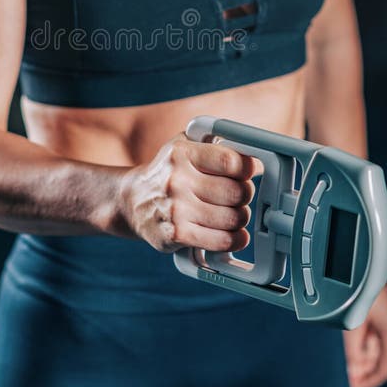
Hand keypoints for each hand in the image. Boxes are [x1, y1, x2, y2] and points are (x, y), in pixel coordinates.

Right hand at [117, 132, 256, 252]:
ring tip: (234, 213)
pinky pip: (221, 240)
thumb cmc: (168, 172)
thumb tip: (255, 159)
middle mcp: (177, 180)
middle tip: (240, 195)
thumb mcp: (184, 146)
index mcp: (182, 153)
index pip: (230, 160)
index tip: (249, 171)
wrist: (131, 200)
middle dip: (245, 194)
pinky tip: (235, 234)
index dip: (248, 168)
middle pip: (236, 191)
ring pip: (233, 218)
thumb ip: (216, 145)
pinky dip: (236, 239)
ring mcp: (175, 209)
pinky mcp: (176, 235)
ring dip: (241, 217)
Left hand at [343, 282, 386, 386]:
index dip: (371, 381)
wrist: (363, 262)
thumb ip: (353, 348)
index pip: (386, 368)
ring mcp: (385, 318)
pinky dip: (361, 342)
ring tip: (347, 362)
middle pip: (379, 358)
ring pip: (374, 346)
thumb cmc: (362, 287)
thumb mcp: (355, 322)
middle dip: (364, 368)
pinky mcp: (377, 311)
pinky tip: (350, 343)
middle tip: (348, 376)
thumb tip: (352, 371)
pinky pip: (370, 334)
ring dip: (361, 355)